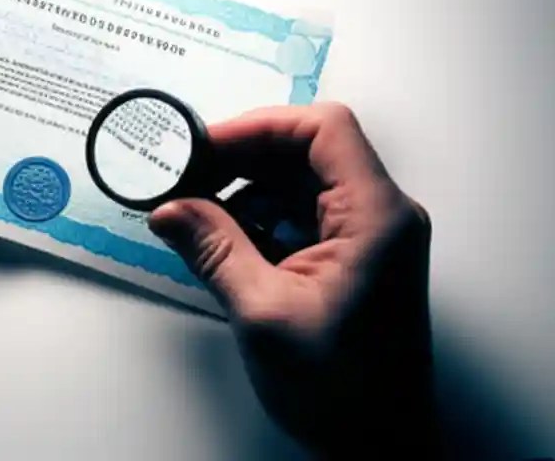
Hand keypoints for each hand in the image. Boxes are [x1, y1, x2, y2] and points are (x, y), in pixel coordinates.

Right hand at [149, 103, 434, 456]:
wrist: (379, 451)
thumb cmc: (347, 396)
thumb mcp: (263, 315)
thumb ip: (214, 251)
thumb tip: (173, 209)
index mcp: (376, 218)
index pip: (324, 130)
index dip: (260, 126)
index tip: (208, 145)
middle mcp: (381, 219)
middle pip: (309, 152)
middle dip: (243, 159)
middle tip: (189, 178)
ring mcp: (369, 240)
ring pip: (301, 183)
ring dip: (247, 192)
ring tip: (199, 216)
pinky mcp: (353, 261)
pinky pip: (303, 216)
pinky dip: (261, 220)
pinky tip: (226, 243)